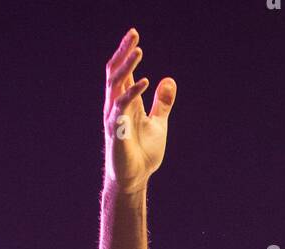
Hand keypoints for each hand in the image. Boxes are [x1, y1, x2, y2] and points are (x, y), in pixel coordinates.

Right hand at [103, 29, 176, 193]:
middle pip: (116, 72)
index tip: (134, 34)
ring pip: (116, 85)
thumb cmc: (143, 153)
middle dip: (124, 52)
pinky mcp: (117, 131)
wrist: (135, 178)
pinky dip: (132, 93)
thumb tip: (169, 80)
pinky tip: (145, 81)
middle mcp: (117, 105)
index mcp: (127, 102)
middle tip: (134, 34)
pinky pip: (122, 107)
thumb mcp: (158, 124)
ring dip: (128, 67)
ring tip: (139, 51)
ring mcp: (115, 116)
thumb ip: (162, 103)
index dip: (127, 53)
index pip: (125, 71)